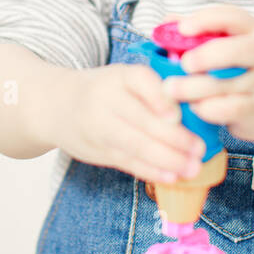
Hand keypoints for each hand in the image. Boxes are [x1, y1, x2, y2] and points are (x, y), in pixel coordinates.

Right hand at [49, 63, 207, 184]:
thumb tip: (193, 112)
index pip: (141, 82)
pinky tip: (171, 177)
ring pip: (136, 145)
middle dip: (174, 138)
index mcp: (119, 76)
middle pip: (142, 120)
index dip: (158, 99)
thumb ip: (155, 91)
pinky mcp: (98, 151)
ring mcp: (100, 127)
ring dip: (167, 160)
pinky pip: (128, 162)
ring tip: (192, 168)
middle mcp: (106, 99)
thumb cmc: (103, 90)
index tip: (177, 115)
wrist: (54, 105)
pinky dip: (151, 171)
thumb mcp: (125, 78)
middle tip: (199, 149)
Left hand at [156, 6, 253, 144]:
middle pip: (238, 50)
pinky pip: (230, 109)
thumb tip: (167, 21)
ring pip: (228, 84)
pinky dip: (207, 108)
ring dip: (195, 87)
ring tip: (172, 89)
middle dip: (207, 56)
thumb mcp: (232, 46)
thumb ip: (202, 33)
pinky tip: (193, 107)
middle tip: (183, 64)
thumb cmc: (246, 71)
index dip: (206, 20)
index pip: (233, 17)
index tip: (182, 28)